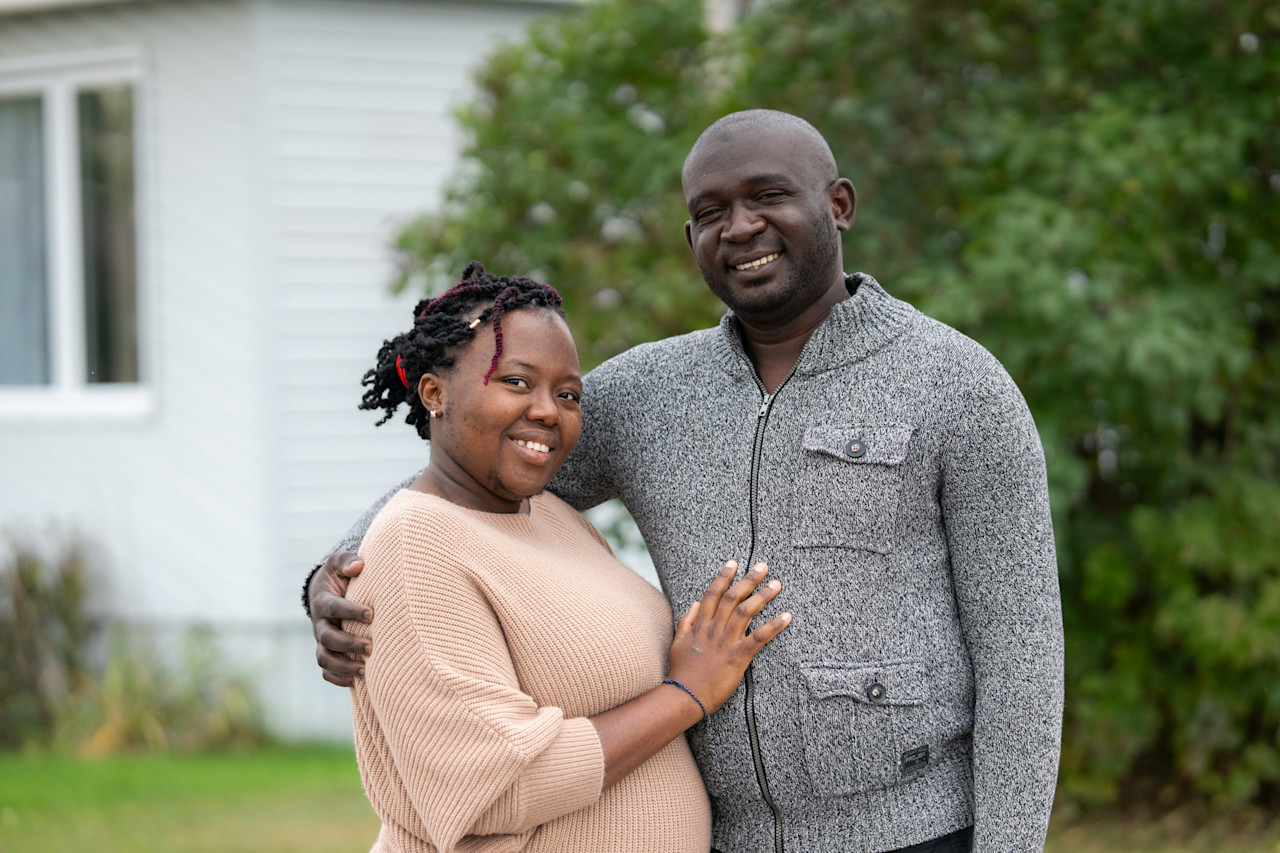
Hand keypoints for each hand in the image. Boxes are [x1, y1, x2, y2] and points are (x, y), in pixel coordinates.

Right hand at [311, 551, 372, 685]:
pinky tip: (360, 681)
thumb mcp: (340, 562)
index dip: (351, 612)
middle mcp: (320, 623)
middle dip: (348, 644)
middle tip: (371, 647)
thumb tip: (358, 566)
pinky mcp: (327, 653)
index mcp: (323, 600)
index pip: (333, 608)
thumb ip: (347, 561)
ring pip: (325, 658)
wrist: (329, 591)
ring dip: (344, 666)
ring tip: (366, 671)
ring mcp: (322, 640)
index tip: (371, 614)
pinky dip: (340, 678)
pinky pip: (327, 671)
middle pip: (328, 638)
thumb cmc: (341, 575)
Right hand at [666, 560, 789, 714]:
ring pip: (746, 612)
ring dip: (762, 596)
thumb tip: (695, 604)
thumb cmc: (682, 672)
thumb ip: (687, 622)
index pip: (712, 594)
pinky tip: (786, 617)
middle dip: (748, 580)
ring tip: (776, 584)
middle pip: (732, 597)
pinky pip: (759, 638)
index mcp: (700, 625)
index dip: (723, 577)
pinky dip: (774, 626)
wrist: (685, 696)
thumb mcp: (678, 643)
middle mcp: (714, 629)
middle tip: (763, 567)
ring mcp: (726, 642)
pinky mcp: (738, 656)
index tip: (733, 563)